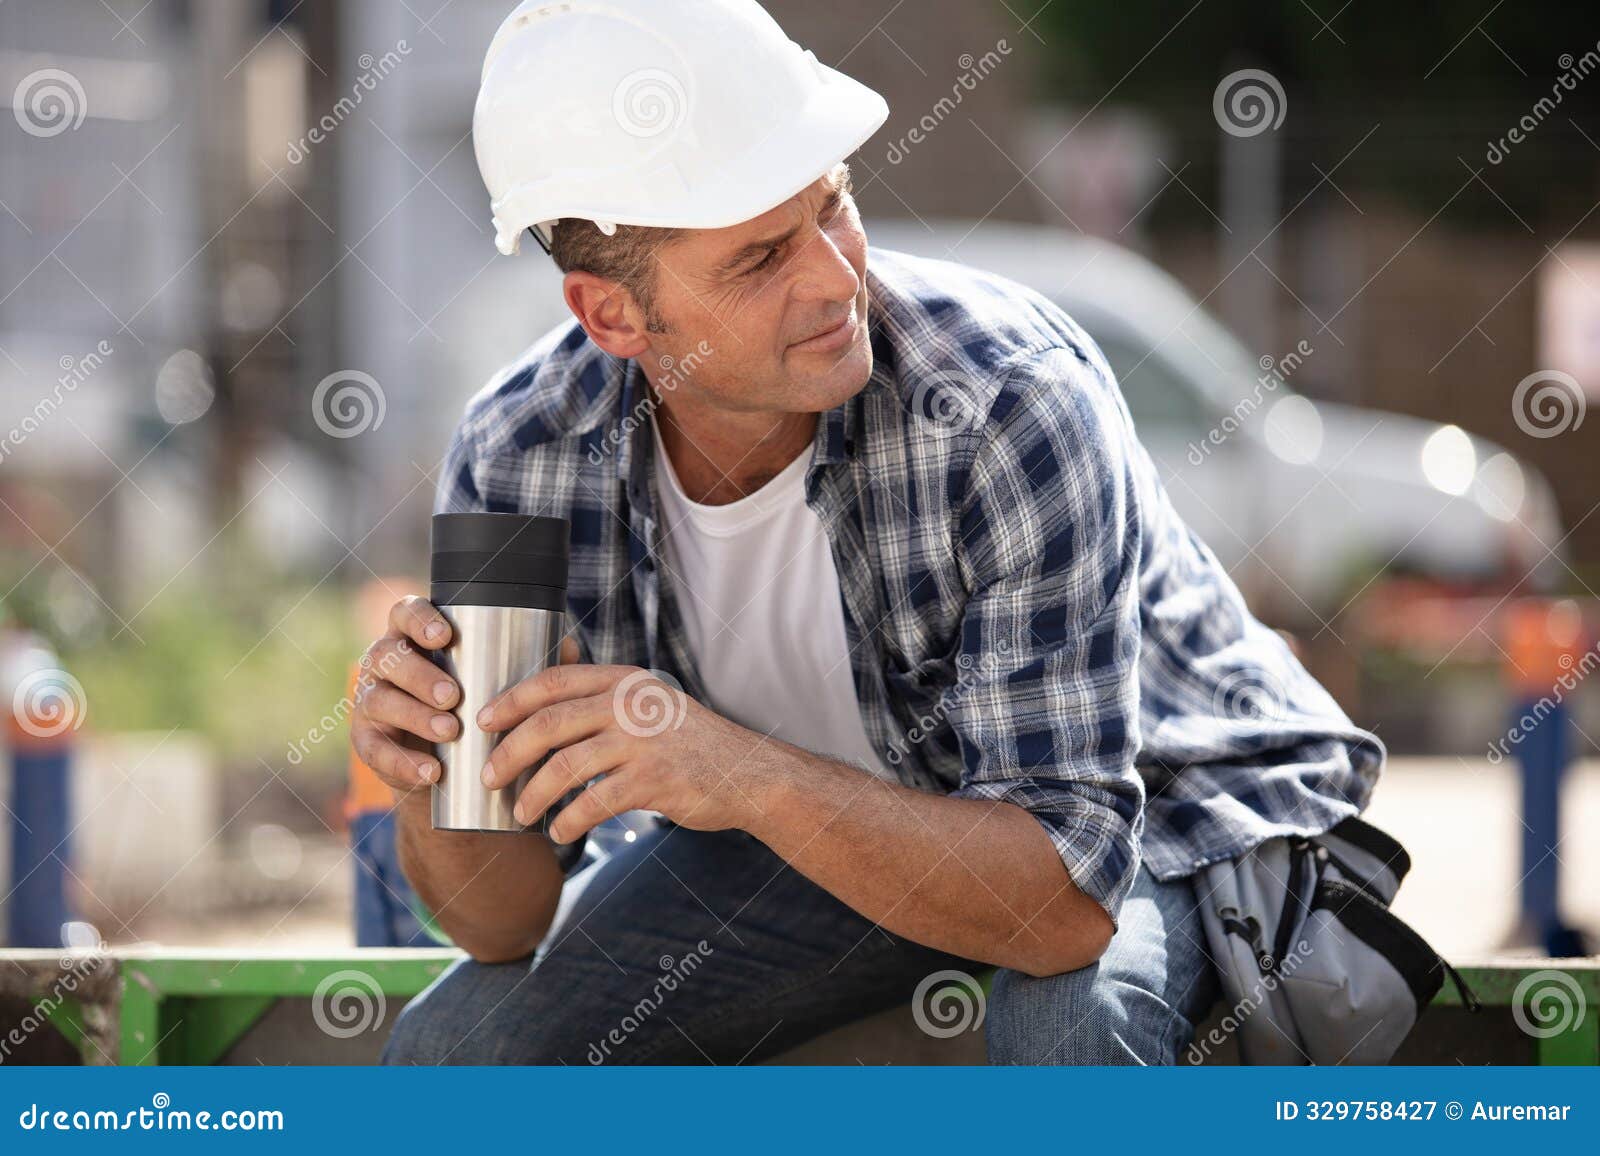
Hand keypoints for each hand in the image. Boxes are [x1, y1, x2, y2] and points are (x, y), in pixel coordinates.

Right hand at [348, 594, 585, 793]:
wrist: (448, 764)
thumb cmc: (474, 704)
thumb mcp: (498, 680)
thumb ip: (531, 661)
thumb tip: (568, 647)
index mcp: (413, 637)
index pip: (404, 613)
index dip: (419, 619)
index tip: (445, 636)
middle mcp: (385, 663)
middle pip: (389, 656)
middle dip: (420, 675)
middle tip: (453, 695)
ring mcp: (370, 701)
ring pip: (379, 700)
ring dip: (414, 716)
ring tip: (450, 731)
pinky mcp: (366, 741)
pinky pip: (375, 751)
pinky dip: (403, 763)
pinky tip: (430, 771)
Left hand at [477, 665, 785, 844]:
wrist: (746, 772)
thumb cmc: (689, 742)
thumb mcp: (649, 701)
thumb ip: (604, 693)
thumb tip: (547, 685)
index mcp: (623, 679)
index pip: (553, 680)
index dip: (510, 700)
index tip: (482, 721)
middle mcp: (630, 703)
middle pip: (549, 723)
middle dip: (508, 753)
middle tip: (489, 777)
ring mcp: (643, 741)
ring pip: (566, 766)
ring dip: (534, 794)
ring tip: (520, 814)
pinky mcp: (654, 780)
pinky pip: (594, 803)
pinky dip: (569, 821)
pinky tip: (560, 831)